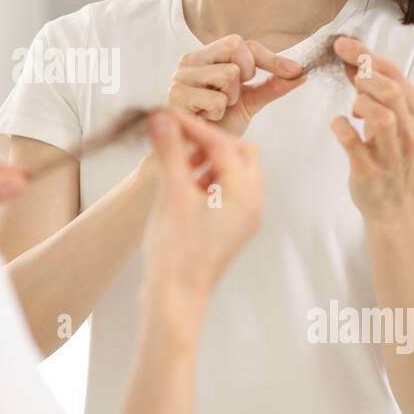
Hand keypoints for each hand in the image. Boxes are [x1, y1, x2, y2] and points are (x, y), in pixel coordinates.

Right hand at [140, 108, 263, 328]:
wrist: (176, 298)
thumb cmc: (177, 251)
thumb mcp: (171, 194)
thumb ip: (170, 152)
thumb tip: (162, 117)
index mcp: (244, 194)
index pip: (222, 144)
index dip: (193, 126)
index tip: (168, 115)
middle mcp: (251, 204)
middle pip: (240, 154)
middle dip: (210, 140)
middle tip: (179, 134)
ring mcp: (242, 219)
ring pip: (234, 173)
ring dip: (209, 159)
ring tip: (179, 157)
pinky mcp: (229, 229)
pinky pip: (226, 192)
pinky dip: (207, 178)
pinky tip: (182, 182)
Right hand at [167, 34, 305, 136]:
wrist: (200, 152)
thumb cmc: (222, 123)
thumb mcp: (252, 100)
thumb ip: (274, 84)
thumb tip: (302, 73)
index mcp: (207, 55)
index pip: (243, 44)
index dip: (271, 58)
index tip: (294, 71)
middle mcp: (190, 60)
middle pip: (236, 49)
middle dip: (245, 77)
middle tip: (232, 96)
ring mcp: (181, 77)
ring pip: (228, 74)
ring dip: (230, 99)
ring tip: (217, 109)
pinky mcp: (176, 97)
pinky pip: (216, 99)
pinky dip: (217, 113)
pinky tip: (206, 118)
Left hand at [328, 36, 413, 220]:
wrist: (396, 207)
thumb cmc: (391, 157)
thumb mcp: (393, 122)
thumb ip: (375, 92)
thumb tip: (354, 59)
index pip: (397, 75)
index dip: (368, 55)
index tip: (343, 44)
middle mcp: (411, 134)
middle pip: (391, 91)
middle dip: (365, 75)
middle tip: (350, 76)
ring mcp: (392, 154)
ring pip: (381, 117)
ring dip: (360, 103)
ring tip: (354, 108)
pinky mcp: (370, 172)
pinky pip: (353, 144)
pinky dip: (341, 128)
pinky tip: (338, 125)